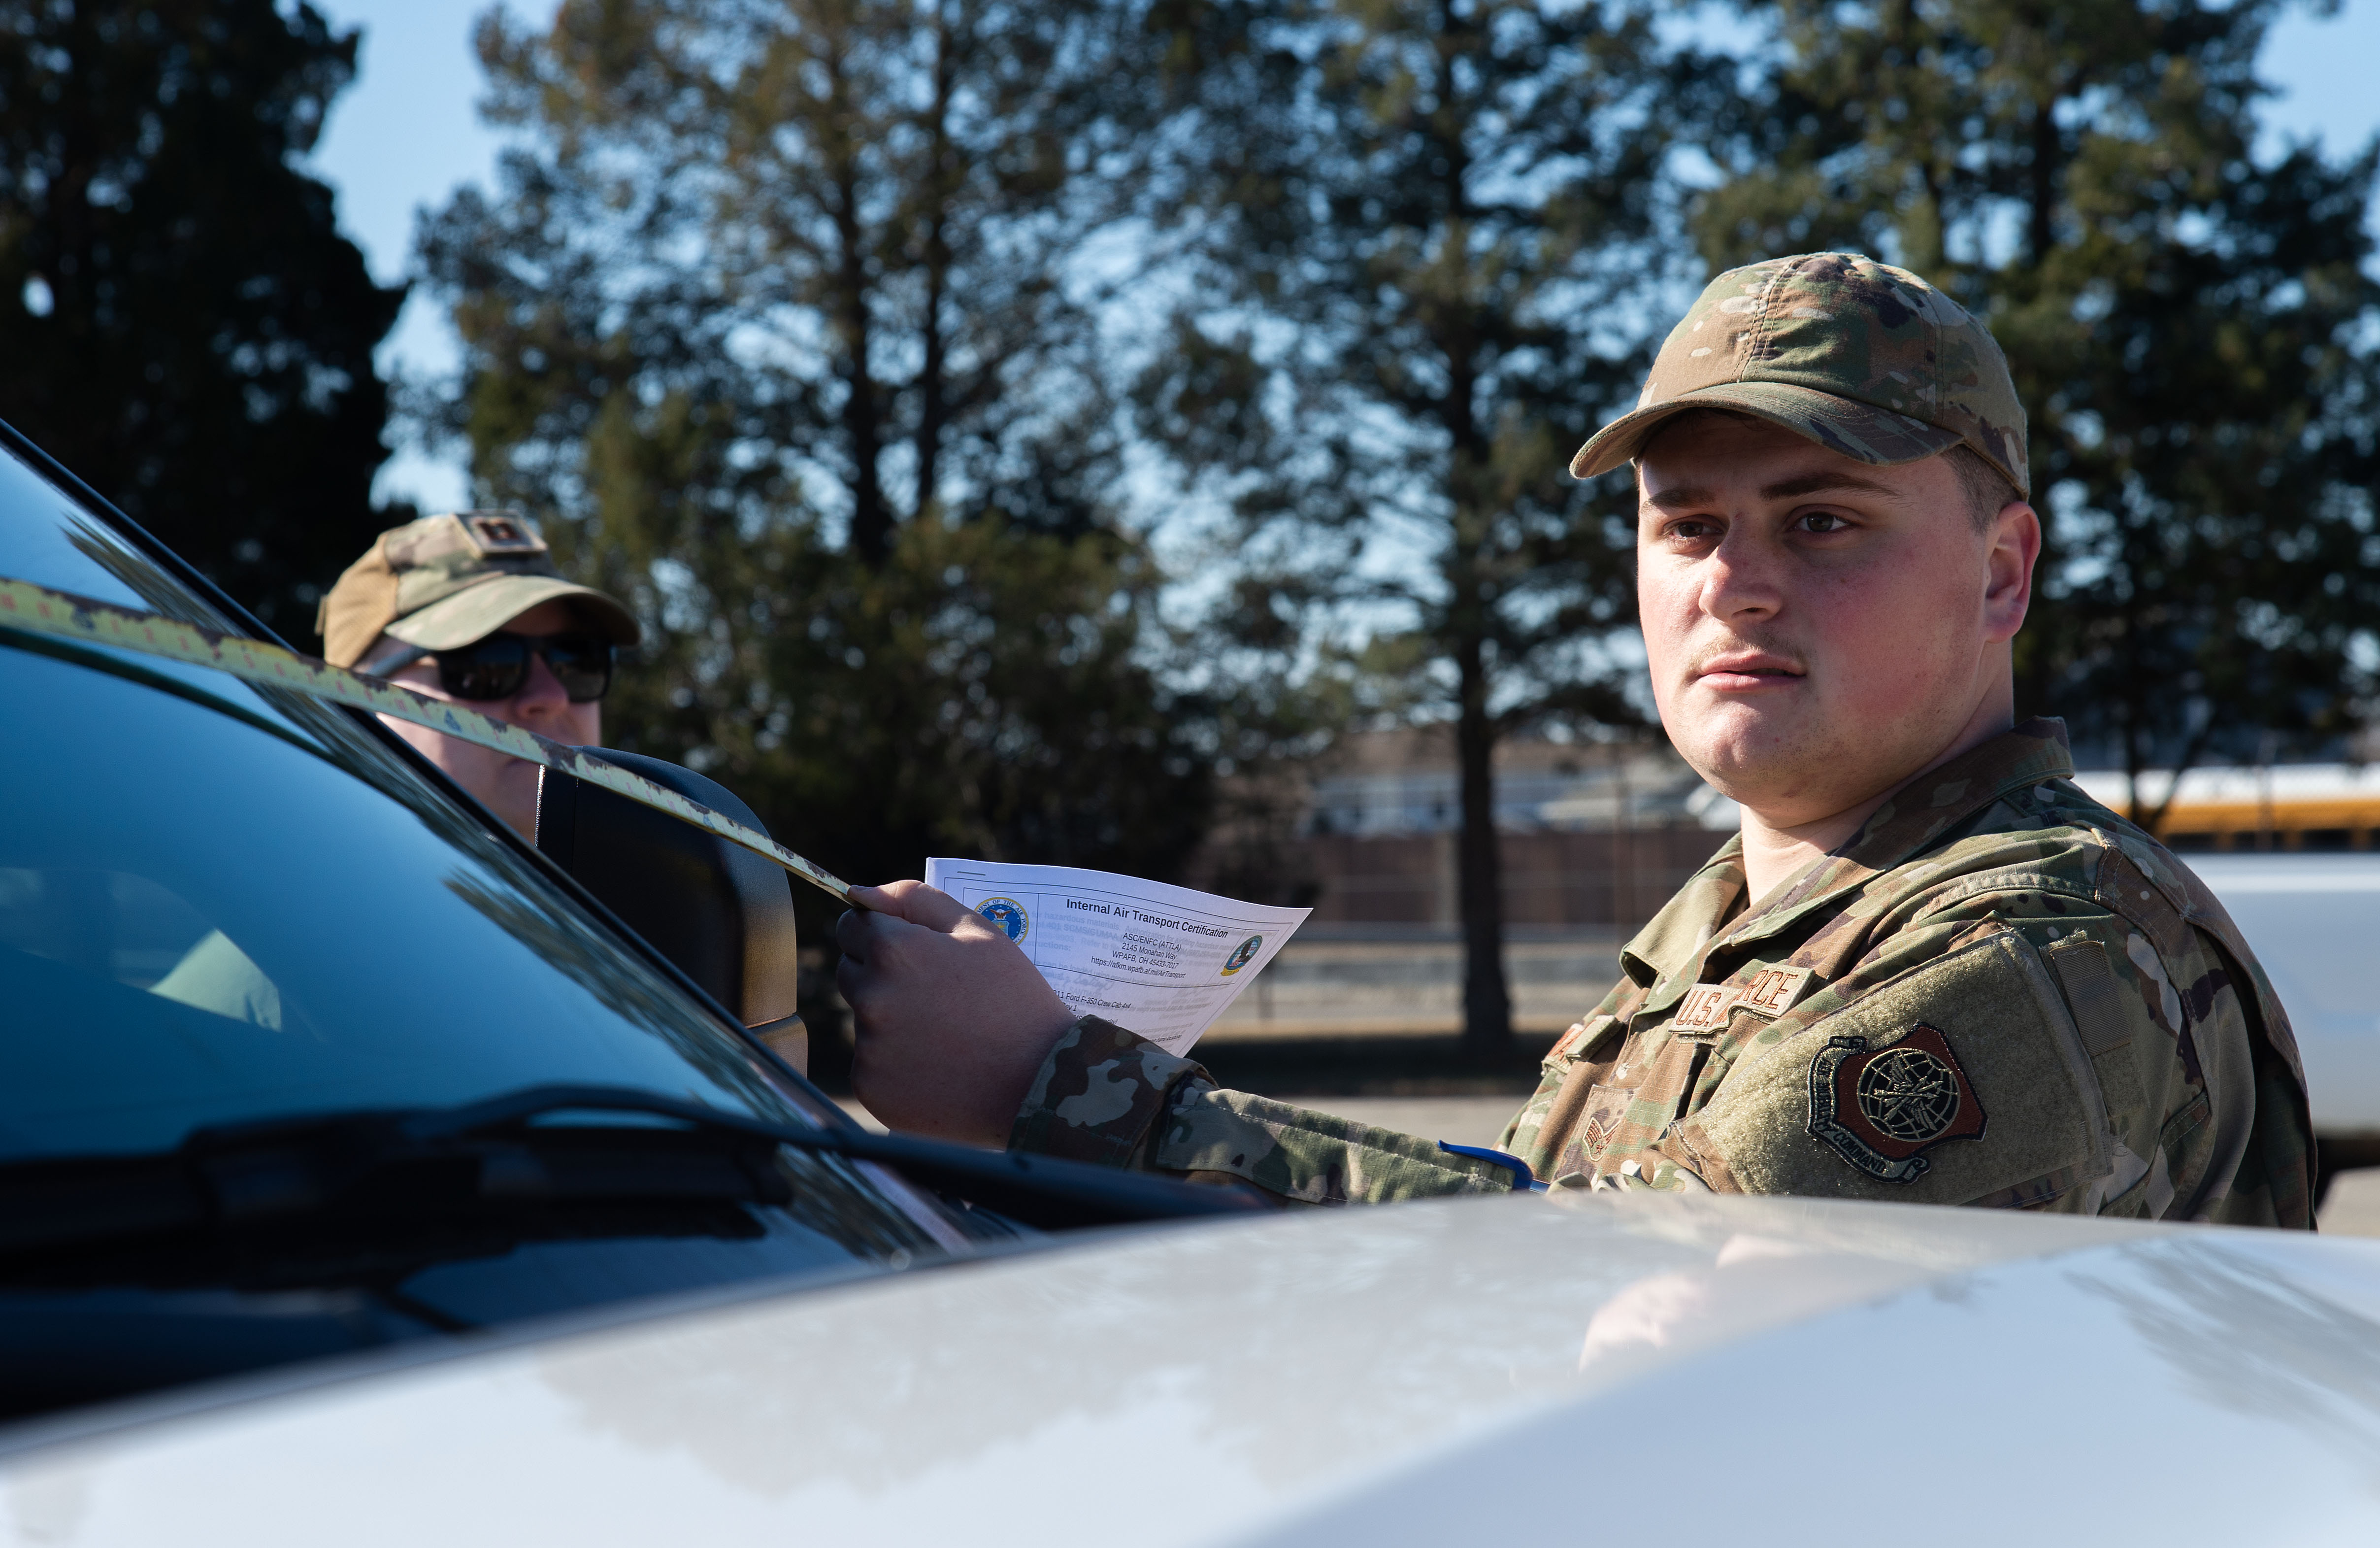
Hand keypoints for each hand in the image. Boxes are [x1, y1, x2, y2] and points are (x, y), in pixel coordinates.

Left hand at [835, 881, 1077, 1145]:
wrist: (1038, 1081)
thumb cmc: (1013, 998)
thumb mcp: (978, 931)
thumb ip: (914, 899)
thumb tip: (858, 894)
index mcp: (893, 950)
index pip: (852, 926)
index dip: (884, 934)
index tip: (914, 953)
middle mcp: (870, 997)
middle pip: (850, 972)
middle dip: (882, 975)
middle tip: (935, 995)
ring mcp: (868, 1048)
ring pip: (863, 1020)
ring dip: (889, 1021)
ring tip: (943, 1034)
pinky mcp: (870, 1087)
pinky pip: (870, 1064)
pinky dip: (894, 1064)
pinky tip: (936, 1067)